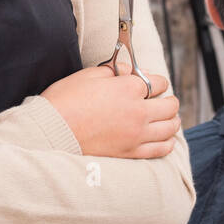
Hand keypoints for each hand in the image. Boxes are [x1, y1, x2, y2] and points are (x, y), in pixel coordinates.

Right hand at [40, 65, 180, 158]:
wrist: (52, 132)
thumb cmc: (65, 101)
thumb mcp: (88, 75)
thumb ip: (114, 70)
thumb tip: (128, 70)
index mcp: (128, 88)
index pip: (159, 82)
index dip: (155, 80)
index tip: (148, 82)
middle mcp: (138, 112)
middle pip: (171, 105)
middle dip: (167, 99)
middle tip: (160, 99)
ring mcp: (136, 135)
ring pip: (171, 128)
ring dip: (171, 120)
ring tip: (165, 118)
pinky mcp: (131, 153)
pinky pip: (161, 149)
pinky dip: (166, 142)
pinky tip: (163, 138)